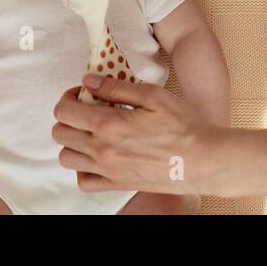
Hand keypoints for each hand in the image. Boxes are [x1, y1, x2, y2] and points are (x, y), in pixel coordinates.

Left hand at [52, 73, 228, 196]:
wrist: (206, 160)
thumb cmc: (184, 124)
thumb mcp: (152, 95)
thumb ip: (115, 88)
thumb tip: (89, 80)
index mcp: (108, 125)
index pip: (64, 111)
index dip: (68, 97)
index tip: (82, 92)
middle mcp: (103, 151)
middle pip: (60, 133)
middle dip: (68, 116)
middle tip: (86, 108)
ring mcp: (109, 171)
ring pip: (67, 158)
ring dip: (72, 141)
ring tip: (91, 131)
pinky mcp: (119, 185)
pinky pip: (84, 182)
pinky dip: (83, 169)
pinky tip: (97, 156)